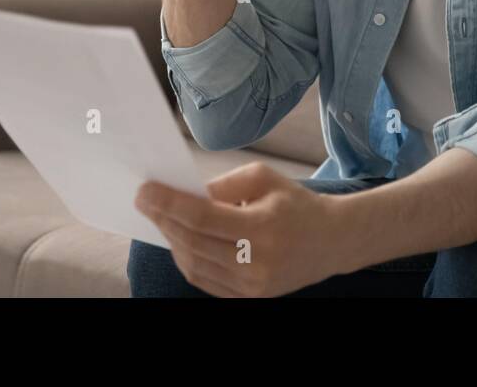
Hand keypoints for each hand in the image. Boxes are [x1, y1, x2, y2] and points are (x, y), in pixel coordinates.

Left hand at [135, 161, 351, 296]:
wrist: (331, 241)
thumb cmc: (295, 203)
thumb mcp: (264, 178)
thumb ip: (223, 185)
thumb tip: (185, 195)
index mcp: (262, 228)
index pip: (202, 217)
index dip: (168, 203)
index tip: (144, 190)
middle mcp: (255, 262)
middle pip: (193, 242)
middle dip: (163, 219)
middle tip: (145, 201)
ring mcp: (251, 286)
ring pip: (193, 265)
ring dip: (172, 240)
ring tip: (162, 219)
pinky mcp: (248, 298)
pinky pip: (204, 280)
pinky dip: (186, 260)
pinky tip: (181, 241)